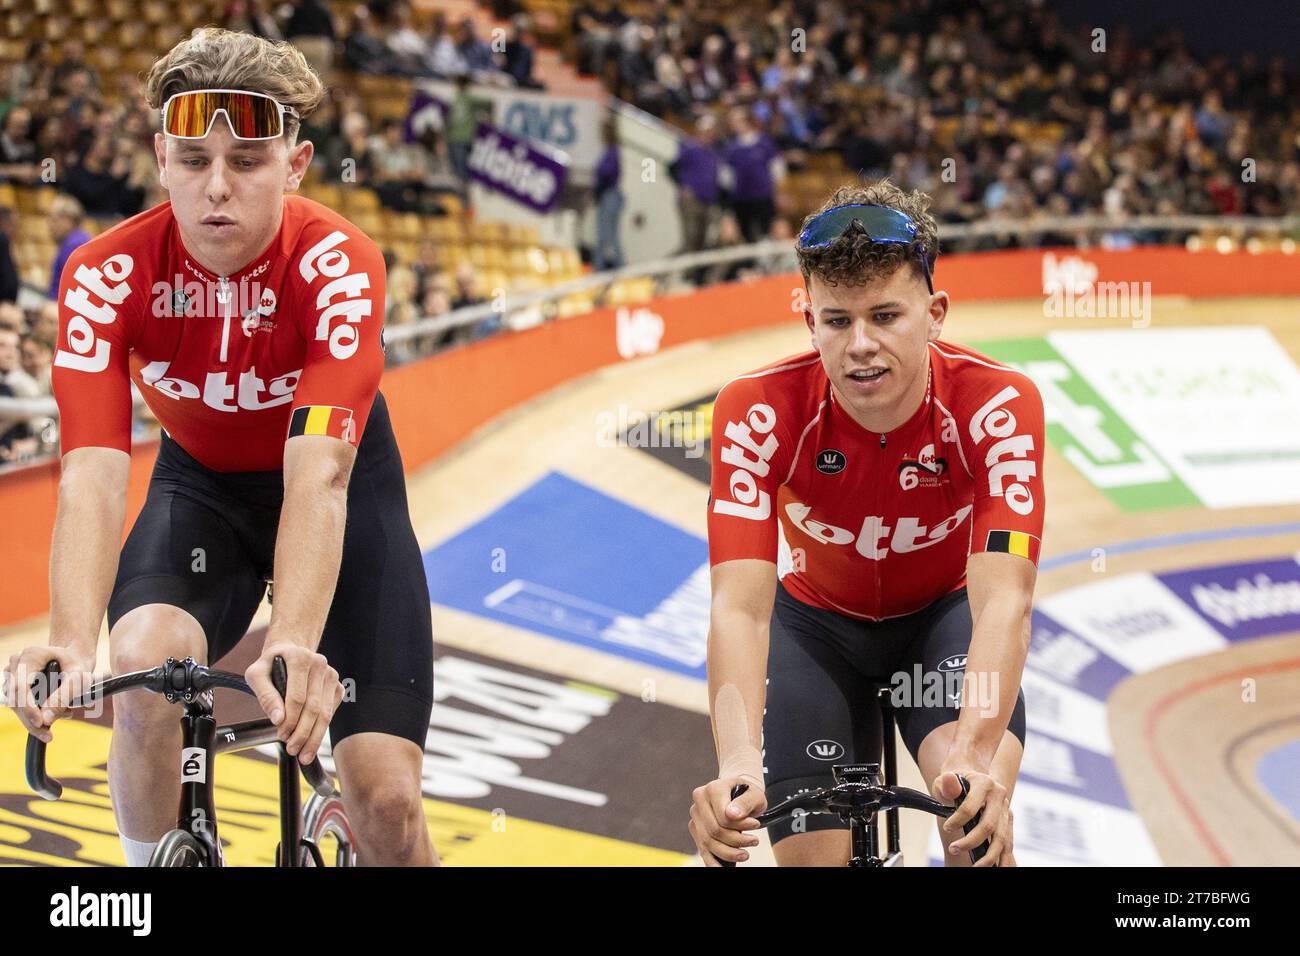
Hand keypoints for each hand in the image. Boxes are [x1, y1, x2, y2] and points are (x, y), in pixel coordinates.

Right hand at [2, 645, 100, 742]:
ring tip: (61, 716)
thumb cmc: (77, 665)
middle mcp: (17, 663)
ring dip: (34, 718)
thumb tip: (46, 720)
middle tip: (49, 734)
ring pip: (15, 705)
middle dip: (32, 719)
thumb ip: (63, 697)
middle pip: (15, 699)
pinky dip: (33, 714)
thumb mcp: (78, 679)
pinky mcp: (12, 685)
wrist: (74, 659)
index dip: (28, 708)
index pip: (21, 686)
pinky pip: (17, 705)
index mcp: (31, 655)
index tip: (41, 724)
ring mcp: (12, 674)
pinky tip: (53, 713)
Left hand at [245, 643, 342, 764]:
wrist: (290, 652)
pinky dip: (321, 729)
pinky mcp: (337, 686)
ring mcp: (331, 675)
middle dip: (303, 733)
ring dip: (314, 737)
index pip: (297, 698)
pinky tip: (312, 740)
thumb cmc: (271, 666)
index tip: (281, 735)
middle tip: (293, 750)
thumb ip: (265, 696)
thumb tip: (277, 719)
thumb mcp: (256, 676)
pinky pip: (331, 713)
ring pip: (325, 713)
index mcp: (300, 658)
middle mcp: (319, 664)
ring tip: (304, 754)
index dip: (290, 720)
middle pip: (313, 708)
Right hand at [689, 775, 765, 865]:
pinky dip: (712, 861)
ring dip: (728, 852)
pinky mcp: (696, 829)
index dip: (741, 825)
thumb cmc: (747, 793)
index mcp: (713, 788)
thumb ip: (745, 803)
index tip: (756, 825)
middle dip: (736, 841)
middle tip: (754, 841)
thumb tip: (732, 815)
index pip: (723, 815)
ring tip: (745, 854)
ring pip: (708, 842)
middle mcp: (700, 801)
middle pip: (715, 830)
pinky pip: (702, 849)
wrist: (738, 793)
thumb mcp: (754, 794)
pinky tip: (721, 868)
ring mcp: (696, 816)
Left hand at [932, 769, 1014, 866]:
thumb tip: (949, 779)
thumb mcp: (946, 780)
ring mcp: (1006, 809)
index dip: (957, 820)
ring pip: (1002, 838)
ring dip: (988, 856)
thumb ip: (947, 784)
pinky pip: (1008, 843)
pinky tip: (995, 867)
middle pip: (988, 825)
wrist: (969, 778)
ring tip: (975, 866)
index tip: (947, 827)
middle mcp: (999, 796)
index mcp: (984, 783)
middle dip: (971, 841)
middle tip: (953, 849)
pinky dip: (1002, 857)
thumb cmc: (954, 781)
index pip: (971, 807)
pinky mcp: (1008, 821)